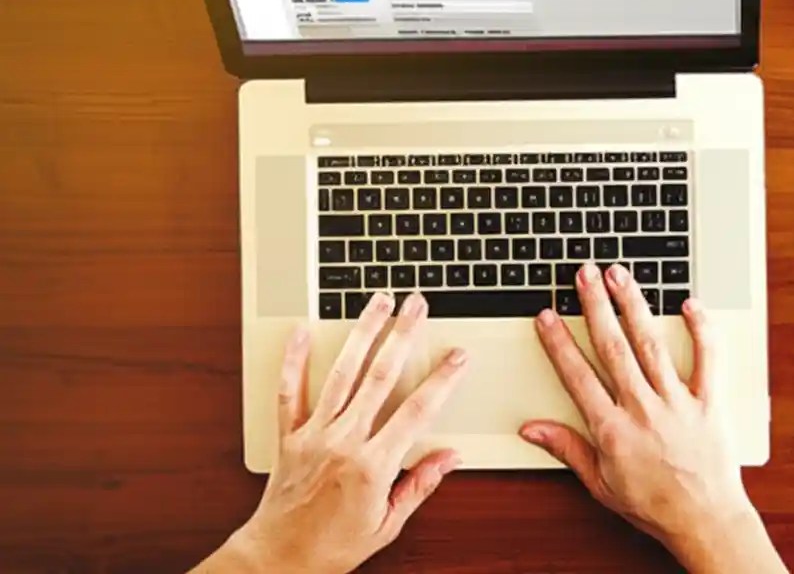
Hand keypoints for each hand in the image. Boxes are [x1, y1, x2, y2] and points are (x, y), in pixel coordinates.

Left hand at [192, 292, 468, 573]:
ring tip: (377, 303)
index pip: (417, 411)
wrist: (278, 559)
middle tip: (416, 306)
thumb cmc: (332, 547)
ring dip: (362, 333)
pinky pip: (290, 391)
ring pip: (342, 373)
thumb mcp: (387, 524)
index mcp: (372, 465)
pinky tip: (302, 331)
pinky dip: (295, 359)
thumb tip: (449, 458)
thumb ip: (419, 485)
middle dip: (402, 336)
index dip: (441, 380)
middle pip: (380, 377)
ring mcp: (314, 434)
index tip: (458, 356)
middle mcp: (343, 441)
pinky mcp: (289, 435)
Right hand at [520, 264, 785, 573]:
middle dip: (595, 306)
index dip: (559, 343)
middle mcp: (642, 408)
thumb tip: (532, 429)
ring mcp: (676, 401)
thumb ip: (566, 449)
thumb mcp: (600, 484)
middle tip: (584, 274)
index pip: (577, 375)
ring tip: (621, 275)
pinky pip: (706, 358)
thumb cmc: (654, 506)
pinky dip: (700, 330)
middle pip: (612, 347)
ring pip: (650, 344)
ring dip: (633, 306)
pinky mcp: (708, 401)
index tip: (547, 316)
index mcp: (612, 429)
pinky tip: (689, 304)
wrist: (703, 520)